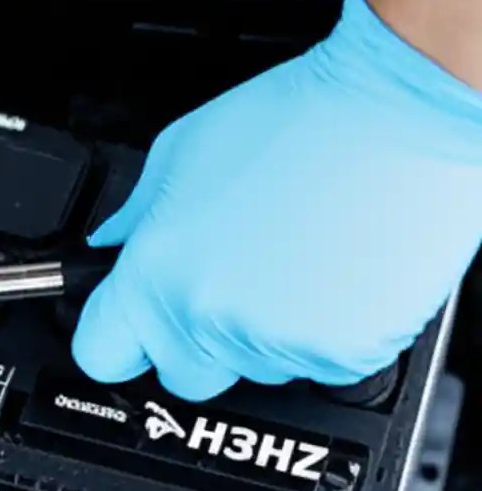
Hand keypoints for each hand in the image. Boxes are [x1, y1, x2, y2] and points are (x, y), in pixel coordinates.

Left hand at [72, 0, 481, 400]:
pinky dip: (318, 332)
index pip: (99, 352)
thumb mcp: (179, 151)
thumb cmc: (294, 123)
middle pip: (180, 373)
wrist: (393, 117)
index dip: (113, 340)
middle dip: (193, 340)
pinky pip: (313, 365)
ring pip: (250, 369)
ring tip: (286, 260)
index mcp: (154, 273)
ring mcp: (275, 342)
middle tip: (228, 279)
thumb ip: (135, 216)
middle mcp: (207, 316)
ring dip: (260, 332)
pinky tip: (326, 274)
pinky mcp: (340, 354)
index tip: (127, 330)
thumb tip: (111, 248)